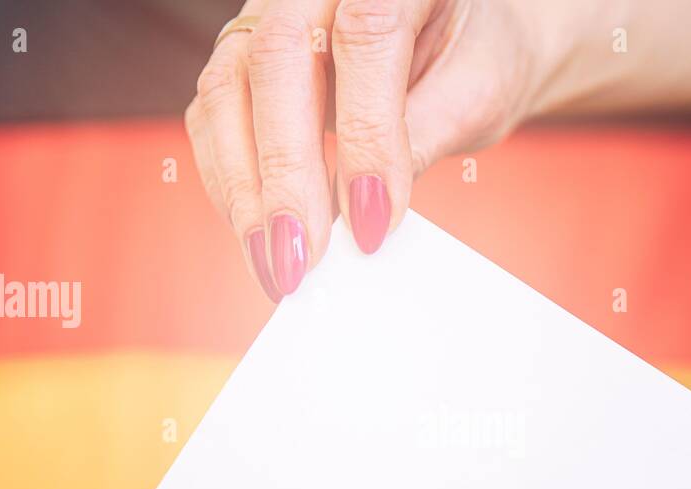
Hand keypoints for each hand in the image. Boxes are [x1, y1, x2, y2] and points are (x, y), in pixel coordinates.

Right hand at [184, 0, 560, 300]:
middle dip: (285, 172)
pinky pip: (214, 114)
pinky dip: (231, 181)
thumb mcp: (476, 94)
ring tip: (275, 262)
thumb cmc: (475, 57)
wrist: (464, 37)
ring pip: (228, 87)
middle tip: (301, 260)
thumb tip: (362, 218)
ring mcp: (268, 11)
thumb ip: (420, 138)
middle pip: (276, 60)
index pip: (366, 37)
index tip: (372, 223)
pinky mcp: (241, 53)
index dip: (365, 137)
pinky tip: (257, 233)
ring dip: (245, 188)